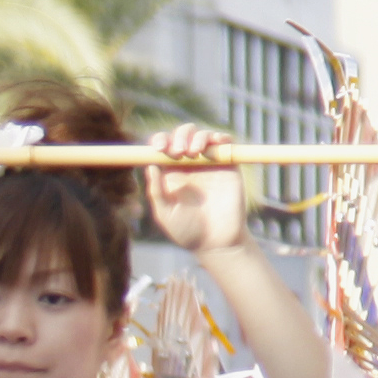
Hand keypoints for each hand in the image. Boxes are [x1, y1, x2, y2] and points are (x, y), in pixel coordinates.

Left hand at [144, 125, 245, 255]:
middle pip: (182, 135)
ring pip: (202, 135)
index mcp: (170, 172)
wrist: (216, 242)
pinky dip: (220, 137)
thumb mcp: (165, 213)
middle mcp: (189, 164)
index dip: (160, 140)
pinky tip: (214, 142)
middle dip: (179, 136)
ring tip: (193, 152)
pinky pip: (225, 143)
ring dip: (197, 137)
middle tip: (178, 151)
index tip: (159, 147)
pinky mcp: (228, 165)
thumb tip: (149, 165)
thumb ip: (156, 191)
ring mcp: (209, 163)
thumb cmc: (187, 231)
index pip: (164, 147)